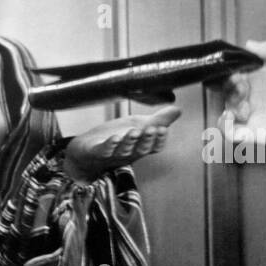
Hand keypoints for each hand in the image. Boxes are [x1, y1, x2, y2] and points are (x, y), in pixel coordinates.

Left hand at [63, 105, 180, 181]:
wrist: (87, 150)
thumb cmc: (116, 139)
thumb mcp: (139, 126)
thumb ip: (158, 120)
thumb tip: (178, 110)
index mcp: (140, 148)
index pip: (154, 147)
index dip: (159, 140)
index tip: (163, 129)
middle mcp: (129, 153)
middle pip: (141, 149)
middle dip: (147, 139)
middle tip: (153, 128)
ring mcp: (112, 155)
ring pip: (123, 150)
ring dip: (129, 141)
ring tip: (134, 131)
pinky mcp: (96, 152)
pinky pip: (104, 151)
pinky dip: (110, 145)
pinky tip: (114, 137)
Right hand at [222, 39, 265, 156]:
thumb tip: (249, 44)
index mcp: (262, 78)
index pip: (237, 71)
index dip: (230, 69)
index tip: (234, 69)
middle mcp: (255, 95)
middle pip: (227, 89)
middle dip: (227, 85)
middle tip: (239, 85)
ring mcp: (253, 114)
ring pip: (226, 107)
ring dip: (228, 103)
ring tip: (244, 104)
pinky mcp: (253, 132)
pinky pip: (229, 131)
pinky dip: (224, 125)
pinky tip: (234, 117)